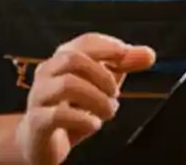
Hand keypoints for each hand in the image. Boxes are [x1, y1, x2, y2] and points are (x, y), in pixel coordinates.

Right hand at [6, 33, 156, 164]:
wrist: (39, 143)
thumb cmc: (71, 111)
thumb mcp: (100, 88)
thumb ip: (121, 68)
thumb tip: (148, 53)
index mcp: (61, 60)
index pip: (85, 42)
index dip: (109, 48)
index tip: (128, 58)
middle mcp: (46, 73)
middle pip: (73, 59)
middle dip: (102, 76)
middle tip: (115, 95)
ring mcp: (38, 96)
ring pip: (68, 84)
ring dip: (97, 99)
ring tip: (107, 113)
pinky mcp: (37, 121)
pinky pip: (59, 115)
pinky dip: (84, 120)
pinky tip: (93, 125)